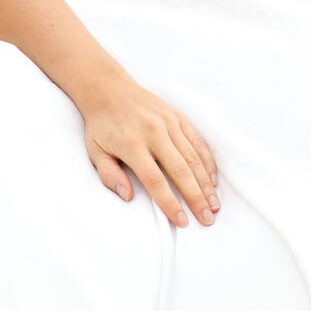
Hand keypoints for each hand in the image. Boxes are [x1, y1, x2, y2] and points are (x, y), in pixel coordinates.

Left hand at [81, 73, 220, 228]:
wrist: (109, 89)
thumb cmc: (100, 126)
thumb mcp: (95, 152)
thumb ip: (110, 176)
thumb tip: (128, 197)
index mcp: (132, 145)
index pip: (155, 181)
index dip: (170, 203)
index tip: (182, 221)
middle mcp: (154, 133)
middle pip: (181, 171)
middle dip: (196, 198)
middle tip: (208, 219)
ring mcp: (169, 123)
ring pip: (193, 157)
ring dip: (206, 183)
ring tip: (215, 205)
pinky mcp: (178, 117)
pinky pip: (197, 142)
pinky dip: (207, 162)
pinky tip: (212, 180)